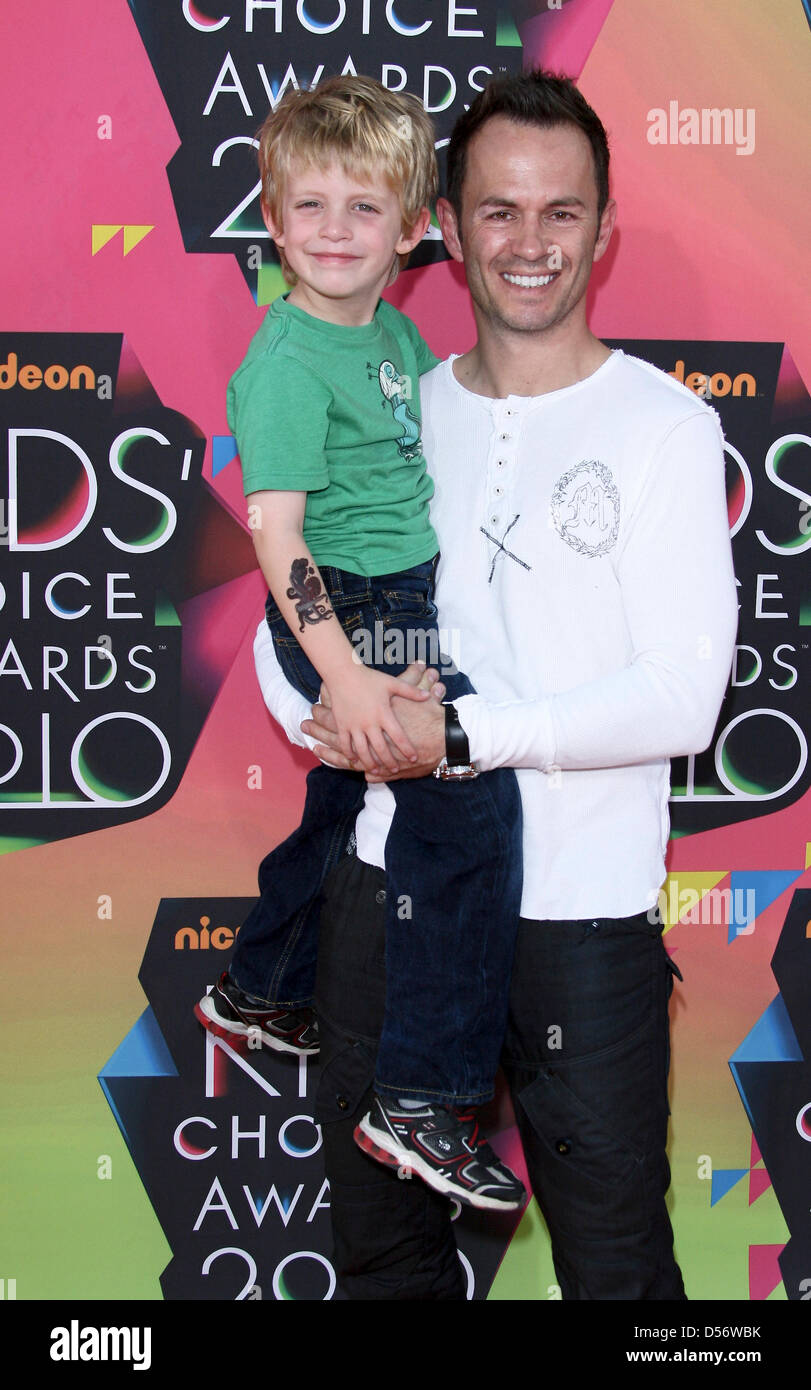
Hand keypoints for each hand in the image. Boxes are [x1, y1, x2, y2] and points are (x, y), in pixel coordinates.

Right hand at [303, 662, 445, 777]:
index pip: (399, 736)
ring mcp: (354, 725)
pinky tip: (355, 760)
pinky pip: (346, 744)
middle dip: (390, 762)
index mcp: (384, 713)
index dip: (407, 749)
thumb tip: (428, 696)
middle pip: (381, 749)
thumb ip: (410, 691)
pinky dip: (350, 754)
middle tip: (396, 770)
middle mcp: (369, 722)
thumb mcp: (391, 683)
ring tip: (376, 770)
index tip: (414, 759)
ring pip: (363, 751)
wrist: (343, 673)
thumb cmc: (368, 678)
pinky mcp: (342, 725)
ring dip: (370, 763)